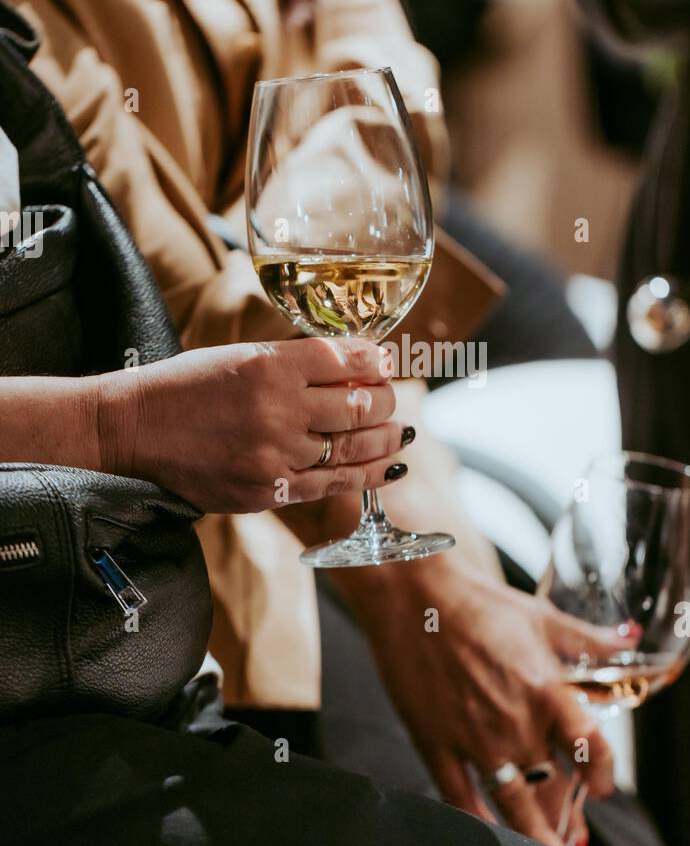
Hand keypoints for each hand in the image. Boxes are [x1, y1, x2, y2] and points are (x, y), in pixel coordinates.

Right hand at [96, 338, 407, 512]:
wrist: (135, 430)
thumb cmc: (187, 387)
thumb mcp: (241, 355)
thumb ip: (297, 362)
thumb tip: (357, 364)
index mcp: (270, 365)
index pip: (346, 360)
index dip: (375, 364)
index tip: (385, 365)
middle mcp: (277, 409)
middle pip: (359, 405)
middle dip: (384, 401)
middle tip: (388, 400)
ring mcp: (275, 454)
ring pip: (354, 449)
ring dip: (384, 439)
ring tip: (397, 433)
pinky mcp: (269, 490)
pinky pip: (333, 485)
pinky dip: (368, 476)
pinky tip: (389, 468)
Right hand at [355, 556, 629, 845]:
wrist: (413, 596)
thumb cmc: (478, 603)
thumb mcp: (541, 617)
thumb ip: (588, 639)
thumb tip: (628, 638)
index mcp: (546, 691)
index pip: (590, 749)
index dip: (602, 775)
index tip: (602, 787)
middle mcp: (514, 722)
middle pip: (553, 788)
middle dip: (568, 820)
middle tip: (575, 843)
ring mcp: (473, 739)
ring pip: (512, 805)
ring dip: (533, 837)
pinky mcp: (436, 744)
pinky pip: (459, 798)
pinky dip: (477, 823)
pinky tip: (489, 837)